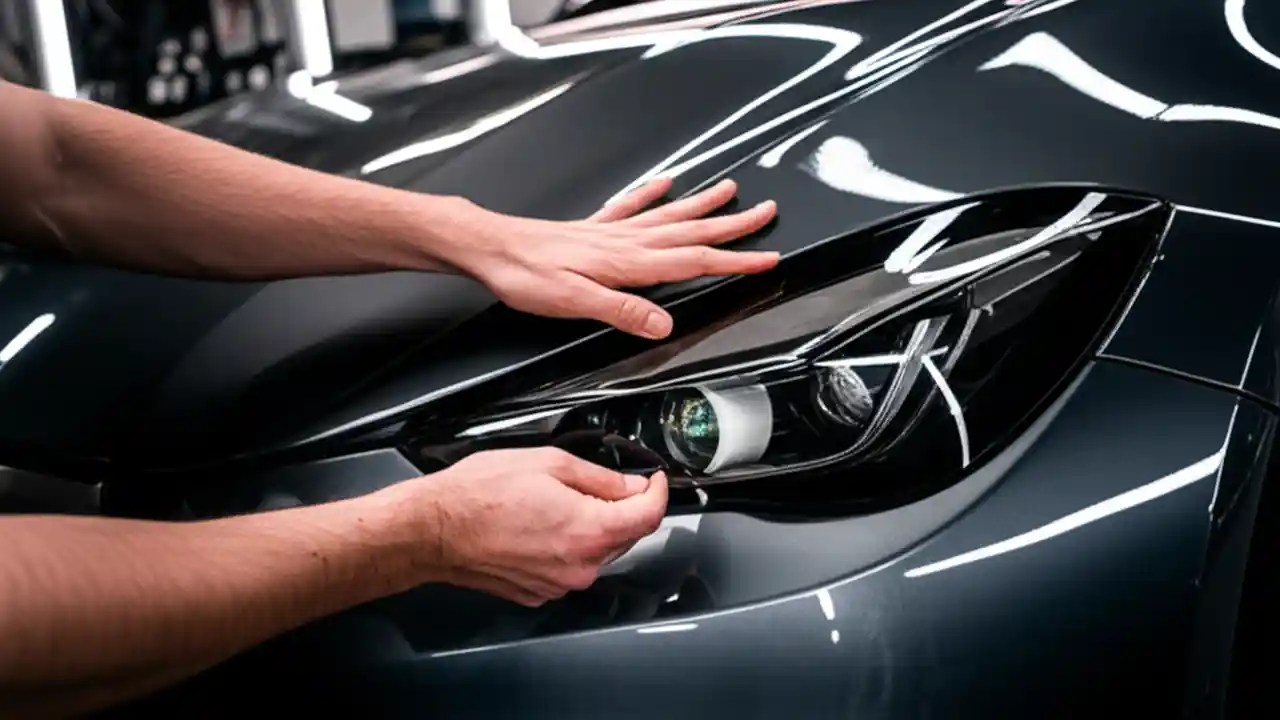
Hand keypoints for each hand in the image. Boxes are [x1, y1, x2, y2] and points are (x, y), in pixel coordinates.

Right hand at [410, 447, 667, 605]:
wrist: (435, 529)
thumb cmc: (478, 495)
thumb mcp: (548, 464)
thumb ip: (600, 477)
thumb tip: (631, 485)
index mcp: (588, 531)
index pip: (649, 517)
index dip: (658, 493)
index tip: (653, 481)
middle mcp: (579, 567)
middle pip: (624, 535)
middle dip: (619, 507)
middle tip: (591, 483)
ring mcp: (559, 585)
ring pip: (596, 552)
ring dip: (589, 527)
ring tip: (552, 502)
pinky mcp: (539, 593)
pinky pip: (568, 567)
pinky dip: (565, 546)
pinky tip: (538, 526)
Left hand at [444, 178, 778, 338]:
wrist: (490, 246)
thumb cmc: (525, 275)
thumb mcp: (573, 303)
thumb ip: (621, 312)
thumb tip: (664, 324)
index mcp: (627, 263)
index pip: (693, 262)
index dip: (734, 261)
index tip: (767, 258)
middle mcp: (625, 242)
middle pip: (692, 233)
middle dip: (733, 226)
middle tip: (767, 213)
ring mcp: (611, 232)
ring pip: (669, 216)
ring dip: (704, 206)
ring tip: (732, 191)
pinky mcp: (592, 228)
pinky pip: (632, 206)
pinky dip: (653, 194)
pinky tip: (666, 183)